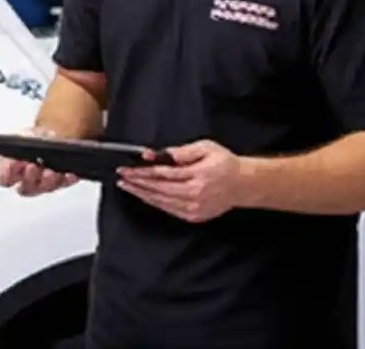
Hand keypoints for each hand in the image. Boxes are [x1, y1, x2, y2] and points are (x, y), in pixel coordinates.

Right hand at [0, 127, 79, 196]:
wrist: (50, 137)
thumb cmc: (33, 139)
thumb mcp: (24, 135)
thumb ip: (22, 141)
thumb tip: (22, 143)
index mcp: (13, 171)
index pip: (6, 180)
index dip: (7, 175)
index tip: (12, 165)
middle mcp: (28, 181)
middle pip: (25, 188)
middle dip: (28, 178)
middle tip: (31, 167)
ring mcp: (45, 184)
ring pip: (44, 188)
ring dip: (47, 181)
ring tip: (50, 172)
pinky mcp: (61, 182)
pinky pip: (64, 183)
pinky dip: (67, 179)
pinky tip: (69, 174)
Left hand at [116, 139, 248, 222]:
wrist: (242, 185)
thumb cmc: (225, 164)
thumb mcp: (206, 148)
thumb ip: (181, 151)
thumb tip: (159, 154)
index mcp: (198, 175)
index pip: (163, 174)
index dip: (143, 171)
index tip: (128, 168)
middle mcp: (195, 194)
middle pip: (158, 189)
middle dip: (137, 183)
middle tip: (122, 177)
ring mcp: (194, 208)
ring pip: (161, 202)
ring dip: (142, 194)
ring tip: (127, 187)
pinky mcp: (193, 216)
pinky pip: (168, 210)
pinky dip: (154, 203)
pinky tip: (144, 196)